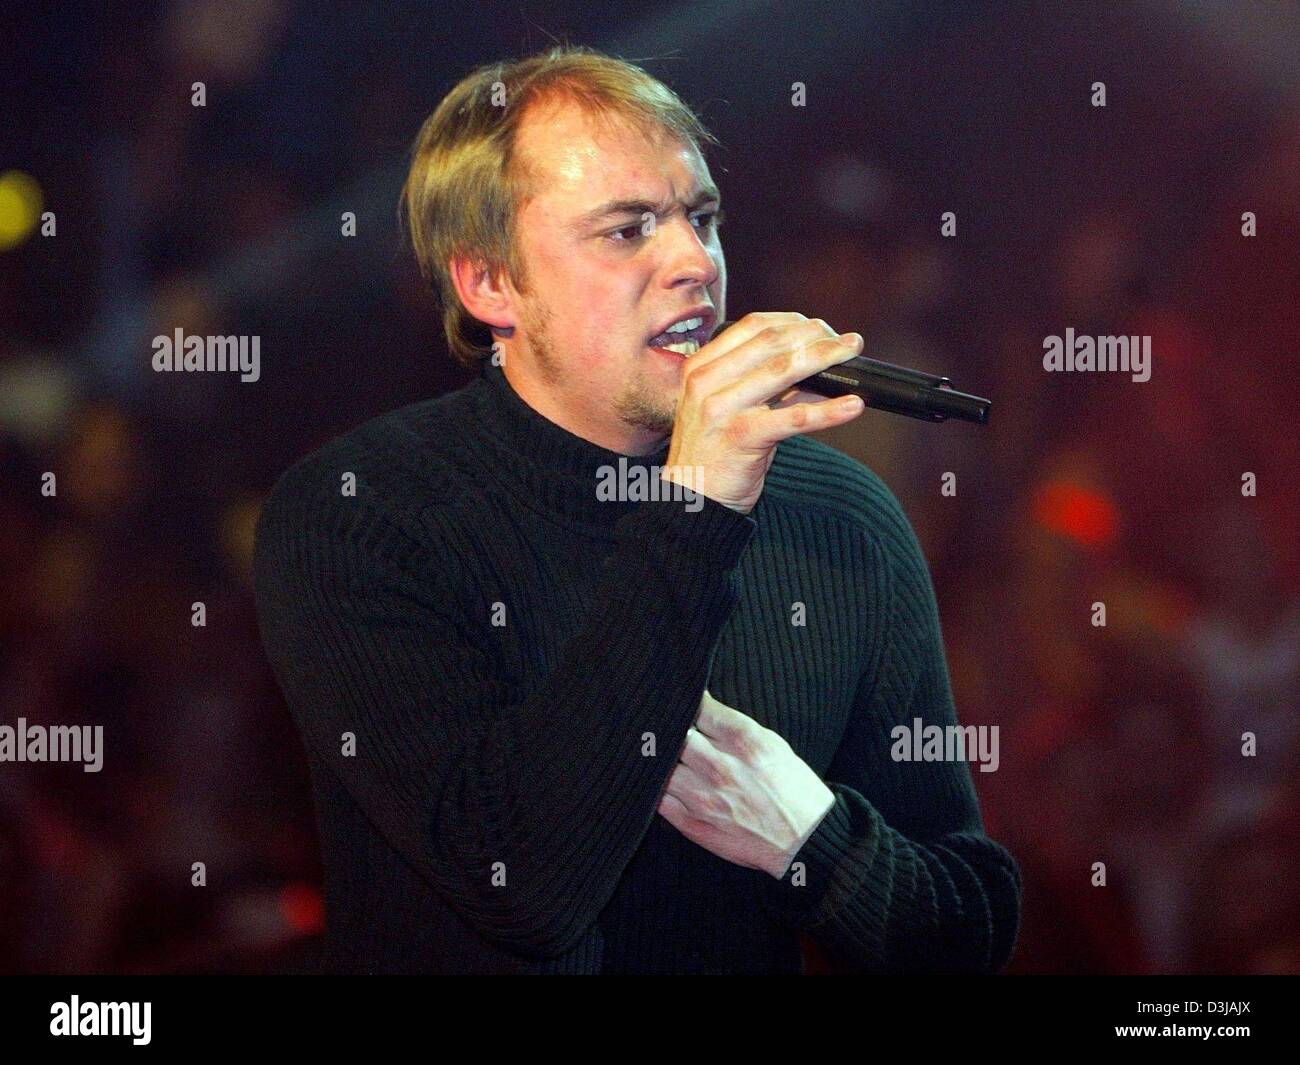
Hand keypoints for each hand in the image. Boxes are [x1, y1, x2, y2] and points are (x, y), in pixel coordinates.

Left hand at [656, 689, 836, 878]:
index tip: (685, 706)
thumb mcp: (773, 745)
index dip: (688, 704)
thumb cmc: (793, 791)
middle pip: (676, 735)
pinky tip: (668, 783)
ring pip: (662, 766)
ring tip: (669, 758)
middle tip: (673, 732)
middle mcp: (721, 768)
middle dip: (673, 730)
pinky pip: (658, 798)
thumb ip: (735, 727)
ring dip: (664, 760)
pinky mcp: (692, 824)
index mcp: (745, 742)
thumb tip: (703, 709)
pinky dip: (658, 787)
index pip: (698, 708)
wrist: (806, 842)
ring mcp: (703, 797)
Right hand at [662, 313, 865, 513]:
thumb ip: (767, 388)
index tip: (821, 328)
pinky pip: (793, 418)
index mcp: (700, 368)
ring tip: (853, 355)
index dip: (793, 322)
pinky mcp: (741, 437)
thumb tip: (819, 371)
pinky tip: (852, 406)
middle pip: (772, 342)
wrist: (692, 500)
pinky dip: (828, 411)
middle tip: (848, 342)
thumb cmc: (713, 455)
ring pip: (784, 370)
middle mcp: (706, 382)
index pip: (753, 327)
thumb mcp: (730, 410)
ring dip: (826, 358)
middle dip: (817, 336)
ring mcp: (721, 408)